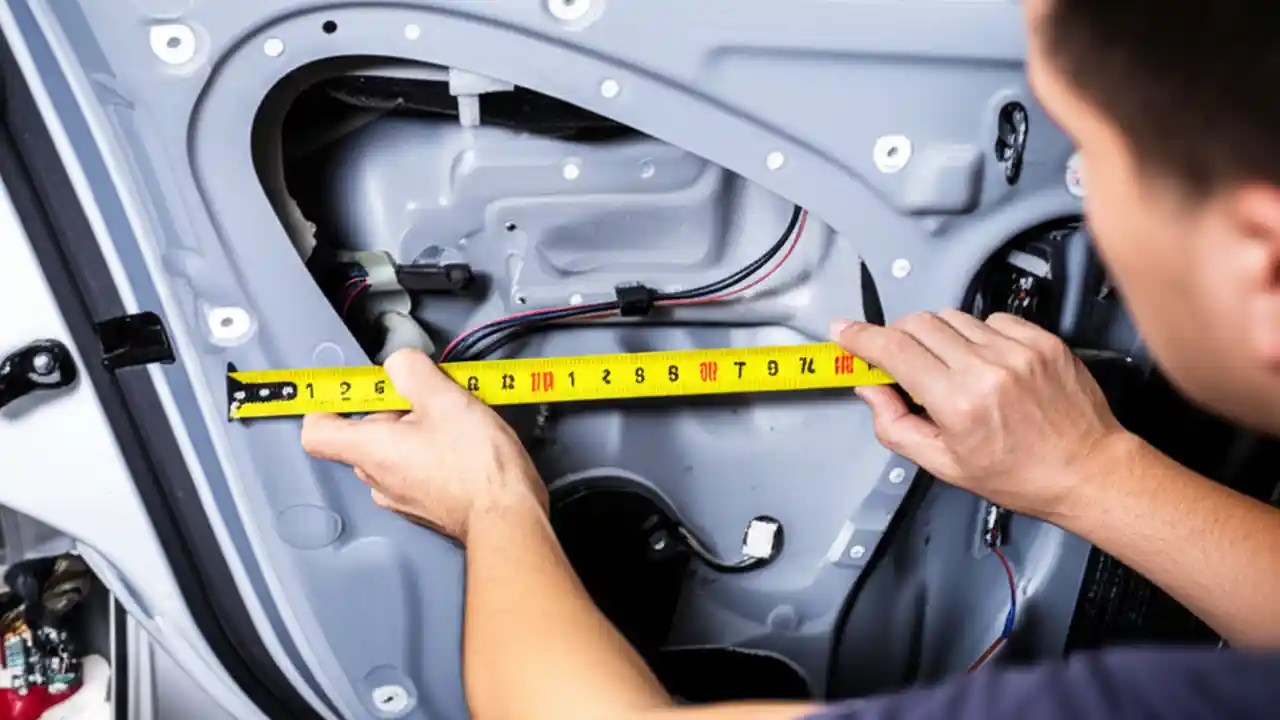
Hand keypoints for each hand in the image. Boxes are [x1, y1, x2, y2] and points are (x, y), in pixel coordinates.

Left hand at [300, 349, 547, 542]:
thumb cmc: (476, 464)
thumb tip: (398, 365)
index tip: (354, 391)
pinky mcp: (425, 509)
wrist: (509, 519)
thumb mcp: (444, 398)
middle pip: (365, 435)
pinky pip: (415, 472)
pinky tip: (465, 449)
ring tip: (456, 423)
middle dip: (394, 411)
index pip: (316, 432)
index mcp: (370, 450)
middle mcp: (377, 479)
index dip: (327, 406)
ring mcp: (401, 499)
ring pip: (393, 453)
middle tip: (433, 398)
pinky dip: (432, 455)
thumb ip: (411, 370)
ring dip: (417, 432)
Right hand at [832, 311, 1129, 517]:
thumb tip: (870, 390)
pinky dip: (976, 335)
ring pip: (952, 317)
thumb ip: (896, 426)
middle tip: (897, 359)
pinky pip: (991, 318)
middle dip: (897, 336)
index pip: (895, 350)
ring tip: (948, 367)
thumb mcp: (944, 465)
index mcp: (959, 403)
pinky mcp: (1042, 340)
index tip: (846, 331)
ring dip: (936, 335)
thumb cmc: (1021, 475)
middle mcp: (988, 369)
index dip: (862, 337)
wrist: (1087, 470)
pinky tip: (984, 362)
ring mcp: (1018, 350)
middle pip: (918, 324)